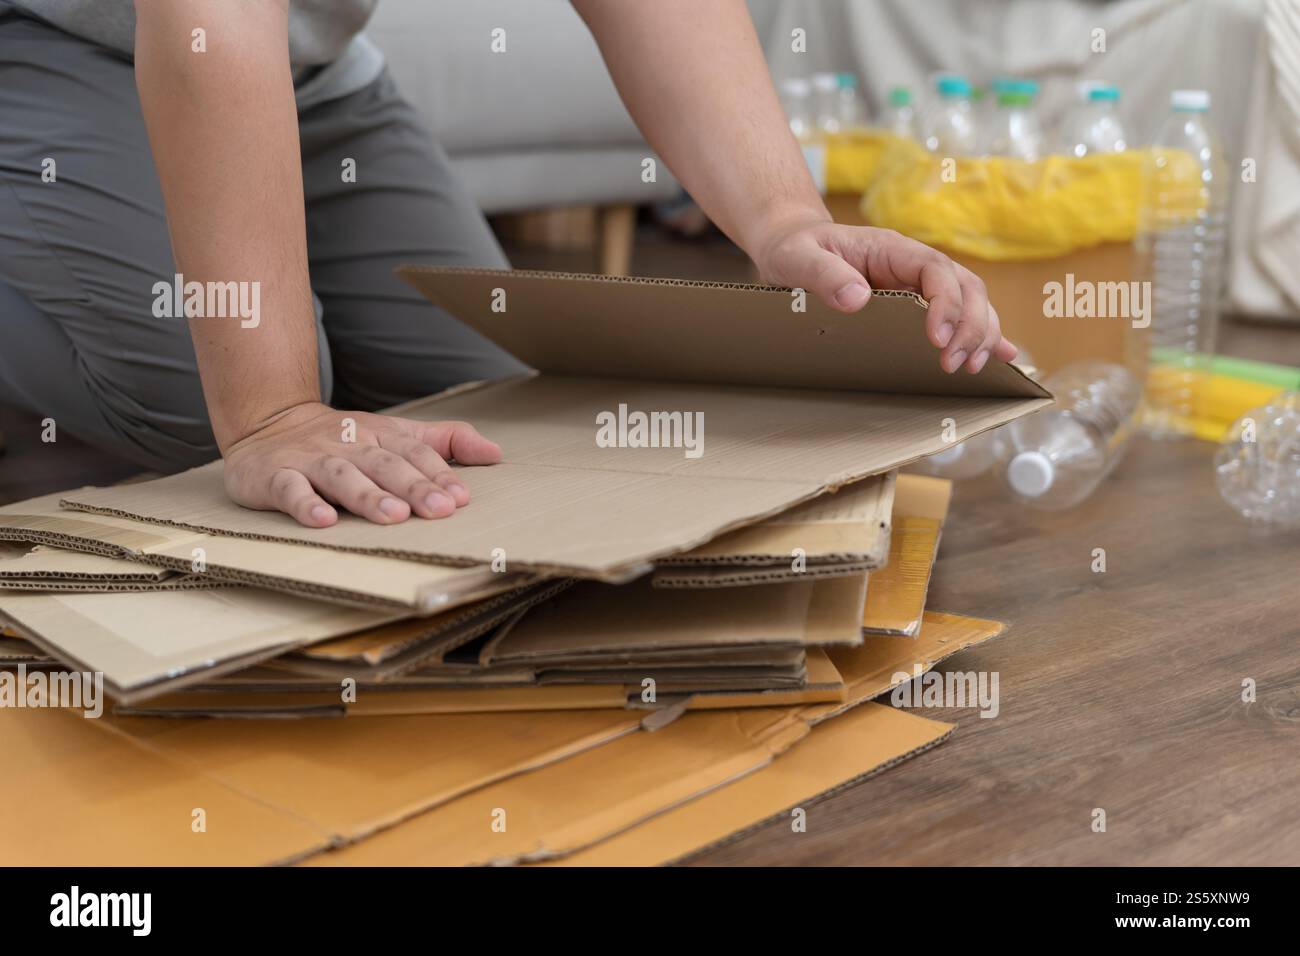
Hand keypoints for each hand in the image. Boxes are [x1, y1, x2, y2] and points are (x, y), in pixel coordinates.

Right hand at [221, 402, 501, 526]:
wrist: (269, 421)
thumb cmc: (346, 438)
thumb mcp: (397, 433)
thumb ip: (444, 442)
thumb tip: (495, 453)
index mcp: (381, 435)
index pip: (415, 453)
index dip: (439, 474)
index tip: (461, 498)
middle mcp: (350, 444)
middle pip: (385, 465)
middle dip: (414, 487)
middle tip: (439, 511)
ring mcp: (312, 458)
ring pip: (342, 475)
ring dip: (367, 495)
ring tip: (393, 516)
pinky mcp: (275, 475)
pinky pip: (289, 489)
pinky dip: (304, 504)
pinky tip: (322, 521)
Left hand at [752, 217, 1017, 373]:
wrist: (792, 244)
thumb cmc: (795, 248)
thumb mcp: (797, 257)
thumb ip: (823, 275)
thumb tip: (858, 299)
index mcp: (892, 249)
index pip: (936, 270)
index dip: (945, 303)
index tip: (937, 339)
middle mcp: (914, 265)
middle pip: (966, 288)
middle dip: (970, 326)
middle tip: (954, 364)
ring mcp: (919, 284)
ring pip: (971, 303)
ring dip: (980, 334)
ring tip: (970, 367)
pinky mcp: (917, 304)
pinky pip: (958, 316)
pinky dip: (981, 335)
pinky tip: (1000, 358)